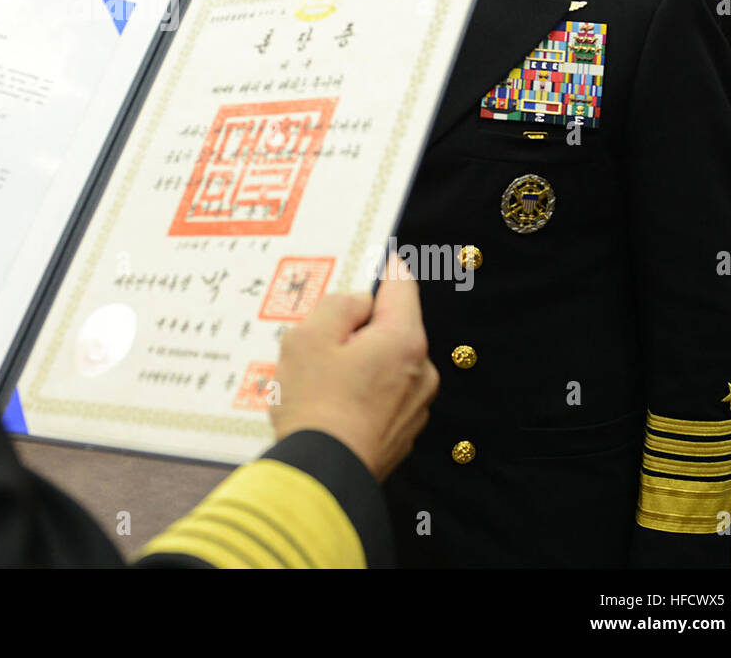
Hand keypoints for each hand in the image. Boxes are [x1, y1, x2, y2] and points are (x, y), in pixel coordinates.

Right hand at [270, 258, 437, 480]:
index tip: (379, 254)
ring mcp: (415, 407)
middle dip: (359, 325)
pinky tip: (329, 403)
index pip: (402, 285)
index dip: (386, 266)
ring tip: (317, 376)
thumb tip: (359, 303)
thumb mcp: (309, 335)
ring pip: (386, 364)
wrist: (322, 477)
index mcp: (404, 339)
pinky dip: (360, 392)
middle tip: (321, 332)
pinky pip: (383, 396)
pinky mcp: (402, 434)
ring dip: (359, 361)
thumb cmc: (314, 404)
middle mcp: (422, 371)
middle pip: (392, 327)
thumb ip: (338, 304)